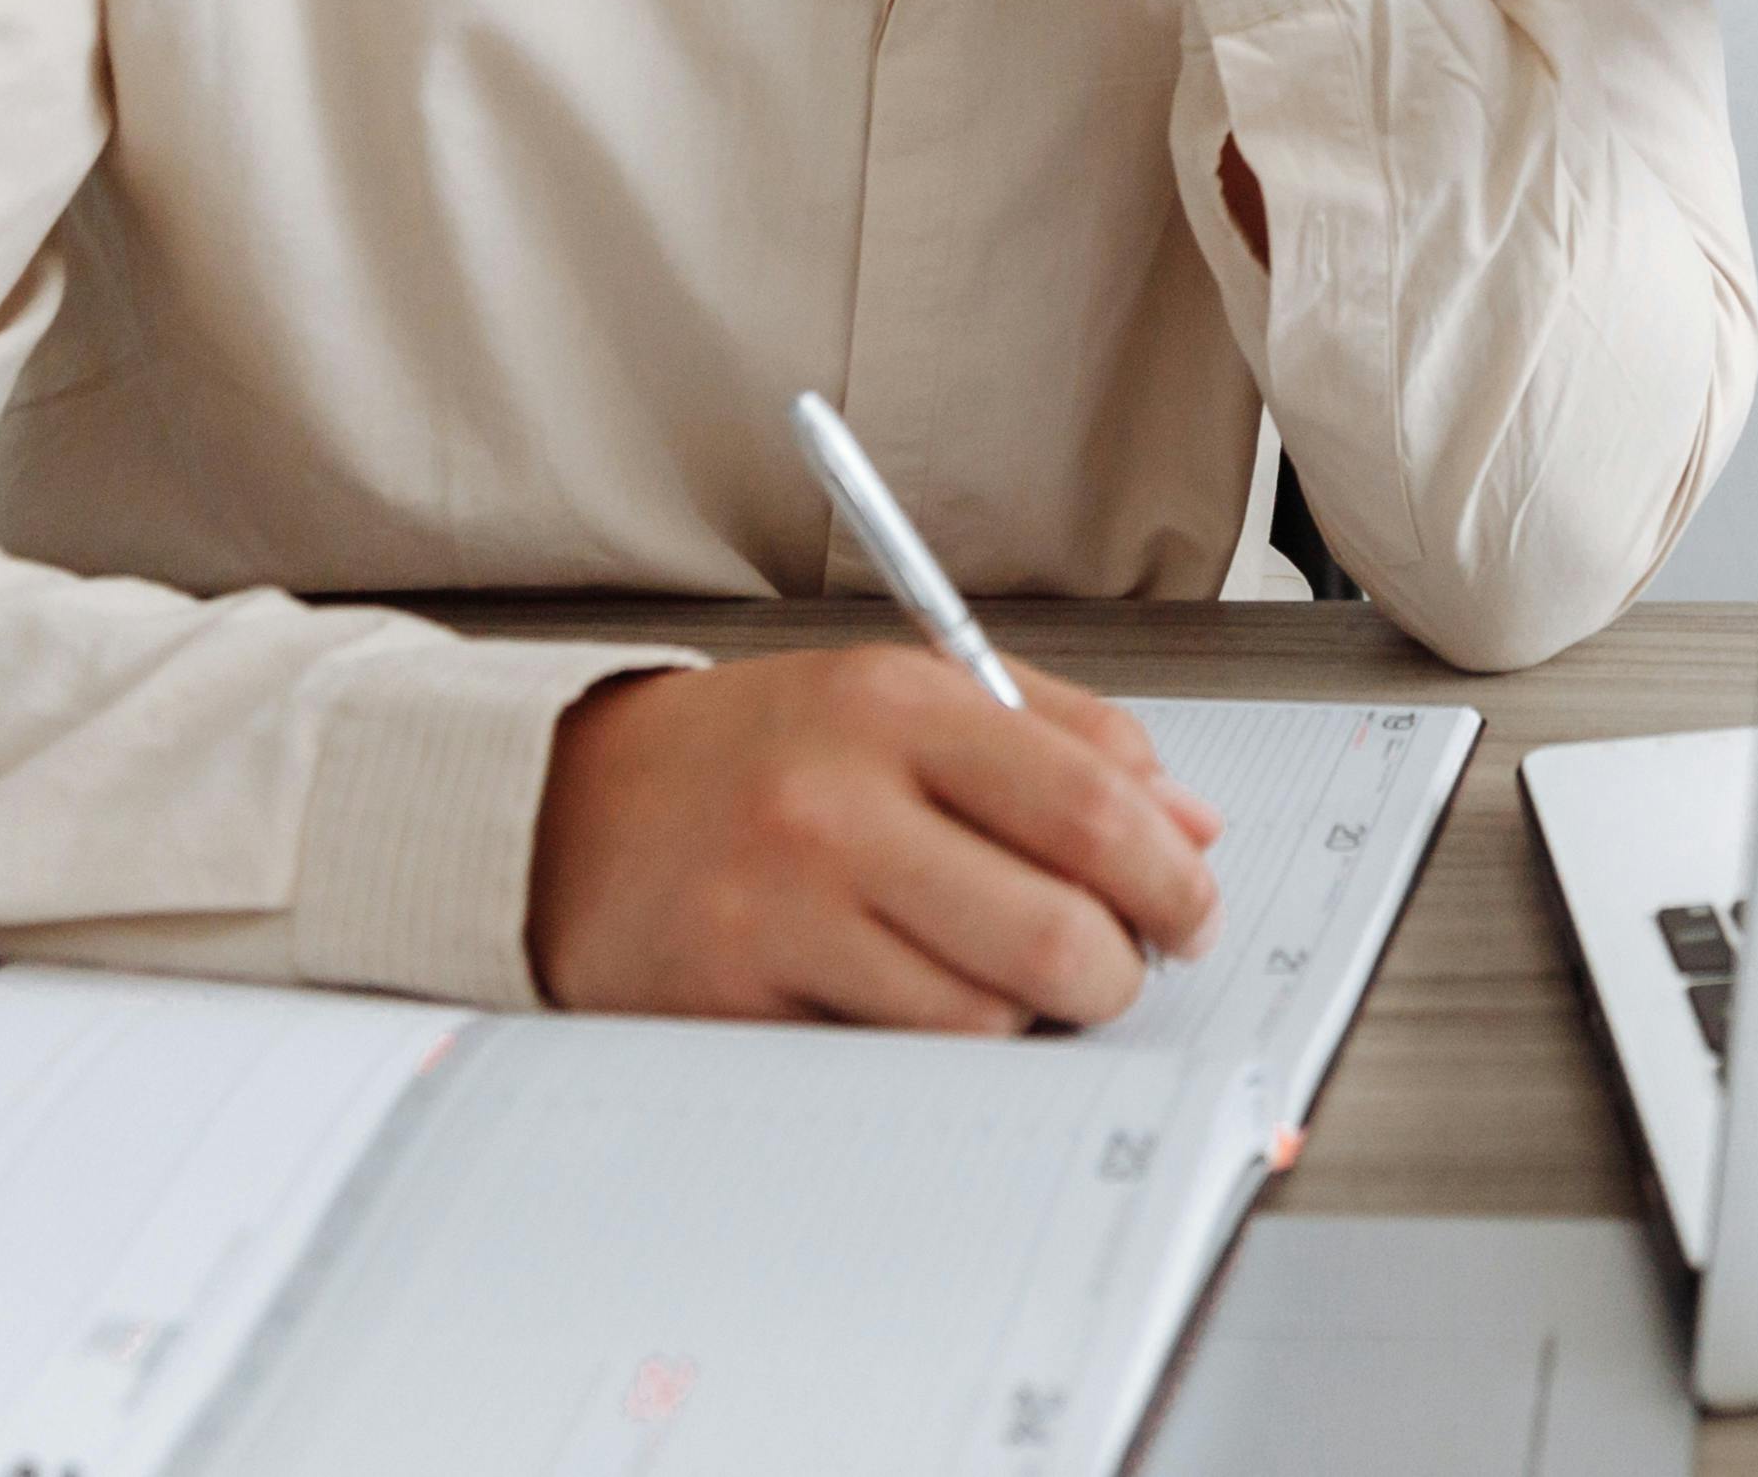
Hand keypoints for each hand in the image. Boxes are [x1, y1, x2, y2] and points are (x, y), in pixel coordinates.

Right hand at [528, 646, 1228, 1029]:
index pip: (1091, 806)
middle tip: (1114, 969)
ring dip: (1025, 1020)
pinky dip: (932, 1049)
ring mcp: (779, 913)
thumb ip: (1067, 740)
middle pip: (1054, 934)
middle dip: (1117, 973)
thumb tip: (1192, 824)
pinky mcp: (734, 1006)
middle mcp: (835, 804)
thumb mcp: (909, 695)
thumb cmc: (759, 753)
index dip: (1172, 879)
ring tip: (1001, 979)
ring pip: (983, 1020)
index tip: (1192, 909)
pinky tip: (912, 1000)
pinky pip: (892, 1062)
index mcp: (896, 707)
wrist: (565, 807)